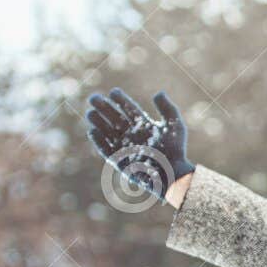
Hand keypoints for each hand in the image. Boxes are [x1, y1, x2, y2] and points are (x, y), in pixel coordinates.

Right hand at [85, 87, 193, 203]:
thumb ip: (168, 109)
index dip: (120, 100)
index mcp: (143, 125)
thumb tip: (158, 93)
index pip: (129, 109)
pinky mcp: (119, 160)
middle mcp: (132, 134)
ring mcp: (125, 147)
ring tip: (90, 113)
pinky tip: (92, 131)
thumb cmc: (176, 151)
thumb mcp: (174, 126)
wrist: (172, 174)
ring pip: (107, 131)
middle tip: (94, 98)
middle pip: (114, 117)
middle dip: (103, 107)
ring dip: (98, 122)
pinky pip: (106, 149)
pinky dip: (99, 141)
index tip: (113, 92)